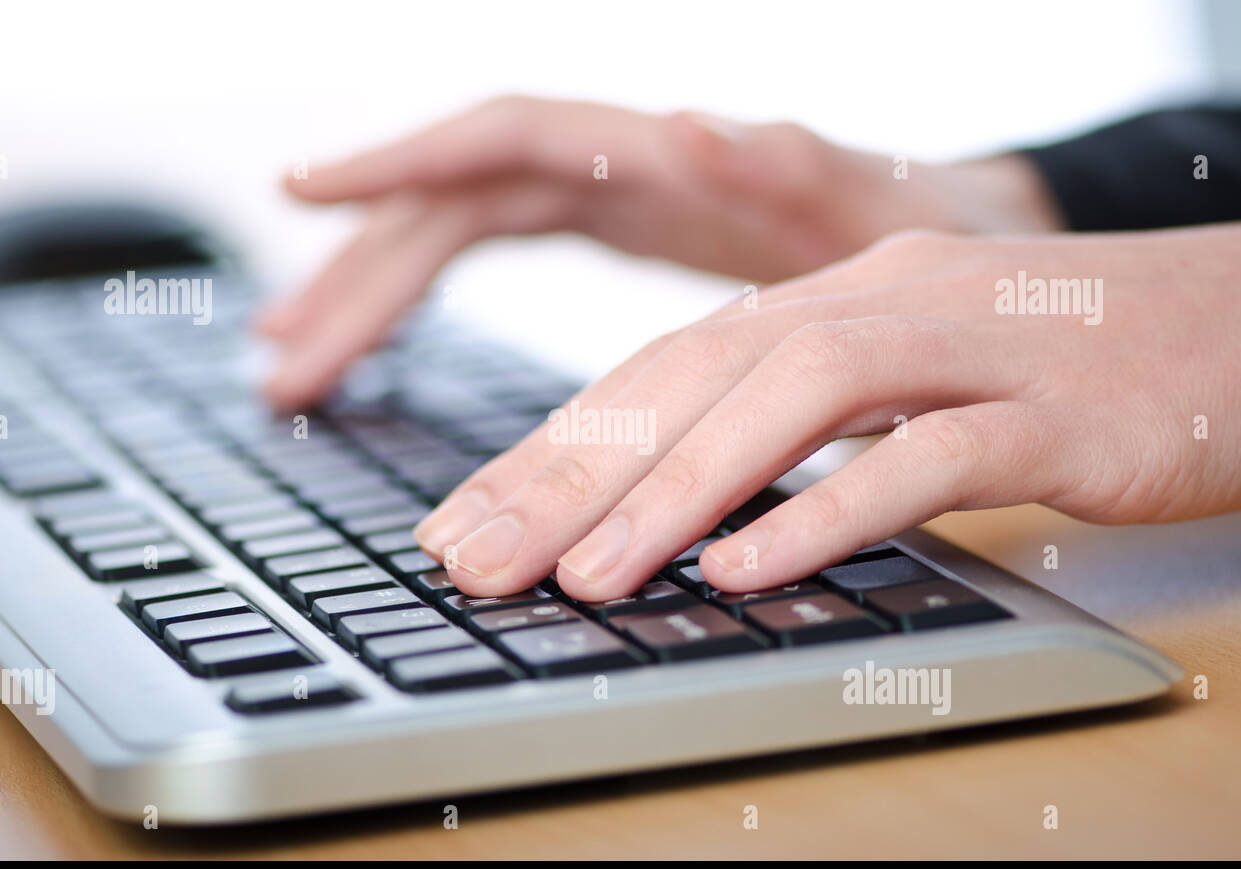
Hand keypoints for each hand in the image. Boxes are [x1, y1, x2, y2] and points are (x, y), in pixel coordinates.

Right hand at [259, 96, 1060, 408]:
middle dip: (361, 278)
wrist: (961, 244)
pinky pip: (485, 260)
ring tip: (292, 375)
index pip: (509, 136)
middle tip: (279, 365)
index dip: (405, 159)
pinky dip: (424, 310)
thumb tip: (703, 121)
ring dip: (369, 302)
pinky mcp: (611, 232)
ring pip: (453, 237)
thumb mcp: (873, 208)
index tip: (305, 192)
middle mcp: (622, 161)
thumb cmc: (923, 230)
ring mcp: (610, 195)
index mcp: (670, 151)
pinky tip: (368, 353)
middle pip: (453, 201)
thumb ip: (790, 167)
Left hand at [414, 224, 1240, 599]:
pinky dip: (829, 511)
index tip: (468, 522)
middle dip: (570, 476)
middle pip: (694, 379)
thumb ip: (800, 427)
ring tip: (586, 577)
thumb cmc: (1058, 363)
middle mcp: (877, 304)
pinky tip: (749, 569)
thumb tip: (687, 510)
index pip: (659, 370)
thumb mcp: (906, 378)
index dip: (554, 447)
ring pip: (792, 402)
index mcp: (828, 298)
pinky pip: (925, 457)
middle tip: (475, 560)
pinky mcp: (1051, 409)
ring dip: (678, 493)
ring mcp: (966, 348)